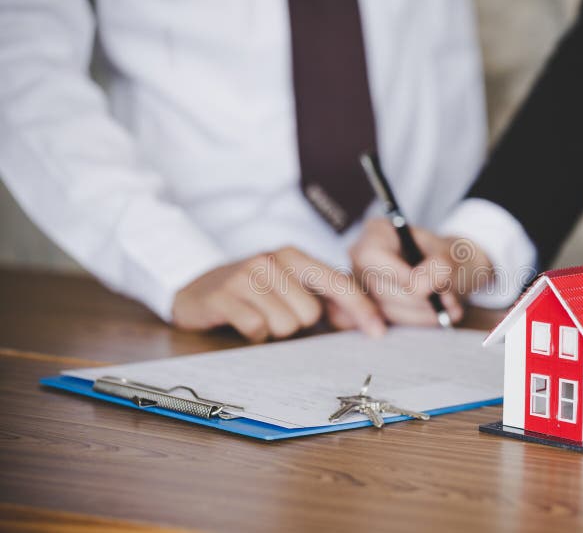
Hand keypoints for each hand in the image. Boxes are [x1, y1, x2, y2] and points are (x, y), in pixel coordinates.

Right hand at [172, 248, 385, 341]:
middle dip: (297, 322)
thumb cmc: (253, 291)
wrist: (196, 288)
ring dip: (273, 329)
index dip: (360, 309)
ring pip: (285, 325)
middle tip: (276, 311)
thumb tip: (364, 319)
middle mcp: (271, 260)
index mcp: (294, 256)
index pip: (338, 283)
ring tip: (258, 314)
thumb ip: (322, 297)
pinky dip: (252, 334)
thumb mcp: (288, 285)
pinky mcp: (223, 296)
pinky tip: (242, 320)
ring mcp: (246, 276)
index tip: (378, 331)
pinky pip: (256, 330)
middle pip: (309, 313)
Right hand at [349, 218, 492, 325]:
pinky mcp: (373, 311)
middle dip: (417, 299)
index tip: (425, 288)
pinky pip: (393, 322)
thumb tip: (420, 284)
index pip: (370, 255)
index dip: (396, 274)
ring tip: (452, 307)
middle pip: (379, 287)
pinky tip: (443, 314)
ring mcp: (364, 288)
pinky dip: (422, 320)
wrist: (453, 272)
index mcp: (376, 234)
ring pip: (387, 309)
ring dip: (423, 313)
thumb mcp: (452, 253)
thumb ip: (439, 264)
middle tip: (449, 300)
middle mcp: (362, 261)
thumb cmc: (447, 256)